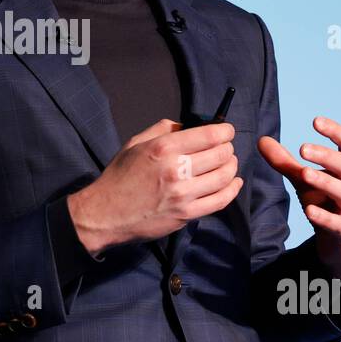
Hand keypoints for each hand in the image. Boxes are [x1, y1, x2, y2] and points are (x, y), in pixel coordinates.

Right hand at [68, 118, 241, 255]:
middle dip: (228, 148)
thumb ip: (162, 129)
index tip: (227, 131)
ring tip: (229, 163)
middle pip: (220, 154)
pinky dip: (233, 190)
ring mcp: (182, 194)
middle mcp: (176, 169)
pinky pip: (220, 201)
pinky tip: (234, 183)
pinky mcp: (186, 214)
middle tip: (226, 148)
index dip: (225, 131)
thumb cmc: (119, 177)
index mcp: (163, 148)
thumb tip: (188, 126)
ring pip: (224, 177)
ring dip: (232, 167)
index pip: (208, 135)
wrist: (105, 214)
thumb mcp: (135, 143)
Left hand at [257, 116, 340, 277]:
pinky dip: (325, 217)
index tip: (315, 121)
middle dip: (327, 156)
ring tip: (305, 173)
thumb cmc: (327, 203)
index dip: (335, 131)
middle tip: (303, 149)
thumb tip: (262, 140)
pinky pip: (339, 223)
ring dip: (326, 182)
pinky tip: (310, 210)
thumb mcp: (306, 181)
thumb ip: (287, 162)